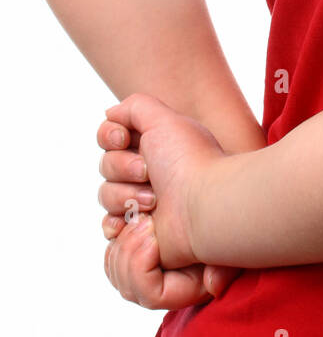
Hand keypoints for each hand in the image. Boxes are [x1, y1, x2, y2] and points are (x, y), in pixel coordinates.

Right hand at [102, 93, 223, 271]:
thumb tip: (112, 112)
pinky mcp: (138, 229)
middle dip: (122, 167)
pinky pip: (108, 224)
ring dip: (126, 195)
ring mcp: (142, 200)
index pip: (110, 136)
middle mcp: (146, 170)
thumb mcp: (164, 120)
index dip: (110, 136)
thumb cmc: (188, 161)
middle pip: (106, 165)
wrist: (203, 207)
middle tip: (147, 173)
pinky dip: (118, 221)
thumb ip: (135, 107)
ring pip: (105, 194)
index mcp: (153, 144)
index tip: (123, 139)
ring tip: (153, 201)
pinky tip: (138, 219)